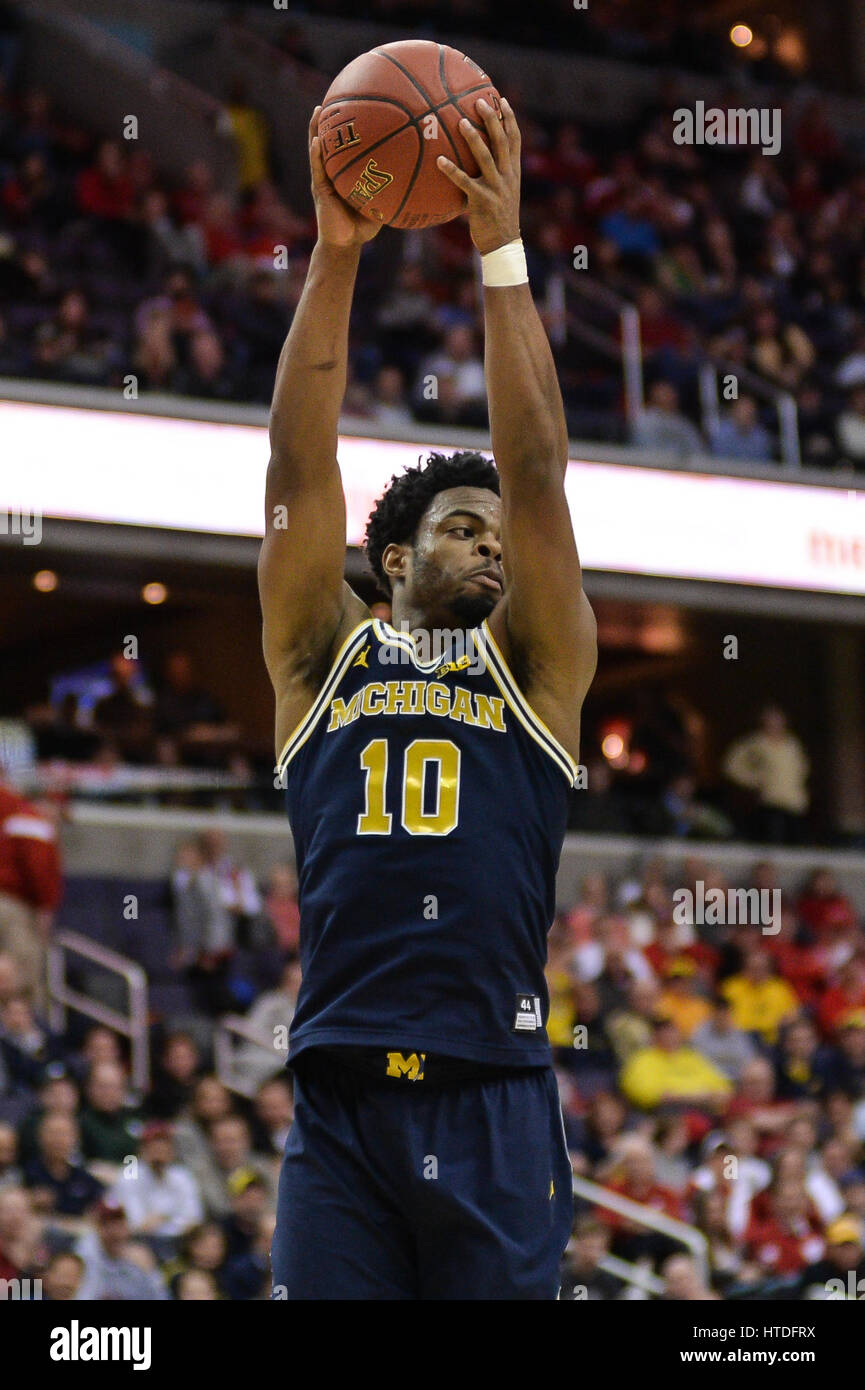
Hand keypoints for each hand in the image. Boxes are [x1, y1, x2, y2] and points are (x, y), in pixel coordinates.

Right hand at [308, 106, 382, 249]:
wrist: (346, 245)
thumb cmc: (363, 226)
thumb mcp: (381, 202)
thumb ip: (392, 188)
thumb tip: (417, 176)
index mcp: (344, 172)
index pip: (344, 145)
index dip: (345, 126)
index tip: (352, 104)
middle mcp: (332, 172)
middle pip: (329, 140)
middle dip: (329, 120)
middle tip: (333, 97)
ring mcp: (324, 180)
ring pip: (318, 149)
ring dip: (316, 129)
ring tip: (319, 110)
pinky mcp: (319, 190)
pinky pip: (317, 168)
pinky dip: (316, 154)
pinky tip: (316, 141)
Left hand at [436, 97, 520, 254]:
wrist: (503, 244)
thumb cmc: (499, 217)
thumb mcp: (503, 192)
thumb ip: (496, 174)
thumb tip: (478, 158)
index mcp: (514, 172)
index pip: (515, 139)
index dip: (510, 119)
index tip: (503, 100)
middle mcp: (507, 176)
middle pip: (502, 141)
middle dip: (492, 119)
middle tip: (479, 101)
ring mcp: (496, 188)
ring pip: (486, 157)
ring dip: (473, 138)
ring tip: (460, 121)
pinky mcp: (482, 201)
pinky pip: (465, 182)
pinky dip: (452, 171)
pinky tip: (439, 161)